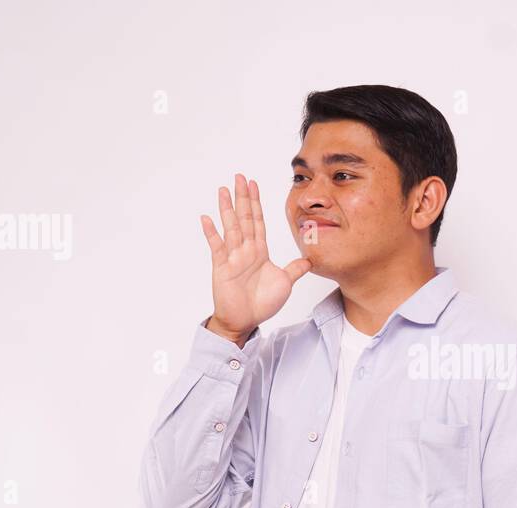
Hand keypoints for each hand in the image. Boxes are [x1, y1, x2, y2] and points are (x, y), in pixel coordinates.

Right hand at [199, 174, 311, 341]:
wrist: (245, 321)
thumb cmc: (261, 303)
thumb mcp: (285, 282)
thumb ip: (295, 269)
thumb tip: (310, 259)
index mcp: (259, 251)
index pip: (258, 221)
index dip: (257, 203)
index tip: (254, 185)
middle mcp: (245, 250)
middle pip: (244, 218)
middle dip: (243, 197)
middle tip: (239, 177)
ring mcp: (232, 257)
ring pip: (231, 227)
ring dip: (227, 208)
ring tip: (224, 189)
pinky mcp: (222, 267)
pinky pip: (217, 247)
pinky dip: (211, 233)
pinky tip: (206, 218)